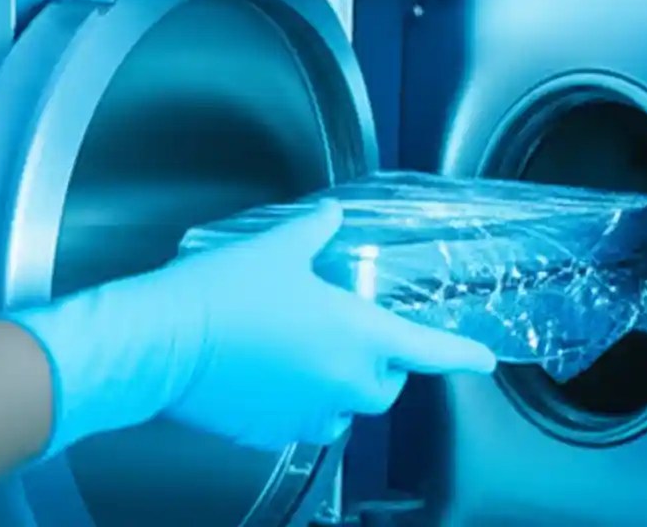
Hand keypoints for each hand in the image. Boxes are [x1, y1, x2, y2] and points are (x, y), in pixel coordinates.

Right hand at [7, 200, 496, 456]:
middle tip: (359, 337)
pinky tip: (270, 375)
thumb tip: (329, 215)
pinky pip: (300, 422)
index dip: (461, 356)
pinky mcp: (268, 432)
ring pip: (343, 410)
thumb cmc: (222, 291)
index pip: (427, 350)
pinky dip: (299, 402)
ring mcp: (304, 413)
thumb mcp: (274, 248)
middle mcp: (340, 382)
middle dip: (383, 367)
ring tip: (310, 356)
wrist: (161, 341)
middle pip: (385, 387)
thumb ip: (313, 231)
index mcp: (356, 335)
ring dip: (341, 388)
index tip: (485, 362)